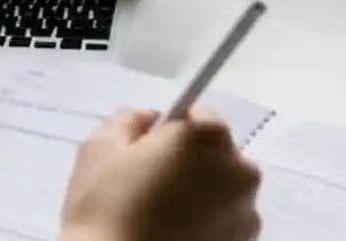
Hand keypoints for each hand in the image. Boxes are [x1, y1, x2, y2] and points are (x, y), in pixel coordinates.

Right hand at [60, 107, 261, 240]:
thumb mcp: (99, 148)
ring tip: (163, 215)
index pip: (199, 117)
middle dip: (191, 161)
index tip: (152, 147)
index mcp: (205, 139)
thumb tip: (150, 119)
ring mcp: (247, 213)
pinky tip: (175, 234)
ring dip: (203, 193)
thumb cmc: (106, 208)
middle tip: (153, 183)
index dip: (174, 129)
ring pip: (223, 189)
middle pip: (216, 153)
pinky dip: (208, 223)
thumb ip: (128, 120)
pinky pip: (226, 221)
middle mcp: (238, 171)